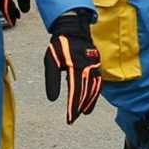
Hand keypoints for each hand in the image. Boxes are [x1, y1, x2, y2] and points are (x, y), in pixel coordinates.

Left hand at [43, 9, 102, 123]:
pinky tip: (91, 99)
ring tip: (84, 113)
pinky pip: (98, 82)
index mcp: (75, 67)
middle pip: (85, 92)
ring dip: (90, 102)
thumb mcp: (51, 61)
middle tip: (73, 119)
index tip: (70, 118)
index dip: (72, 107)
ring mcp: (95, 66)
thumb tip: (52, 99)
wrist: (74, 29)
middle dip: (79, 107)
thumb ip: (52, 80)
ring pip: (94, 88)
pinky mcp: (97, 64)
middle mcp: (88, 67)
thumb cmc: (59, 45)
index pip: (75, 92)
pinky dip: (95, 93)